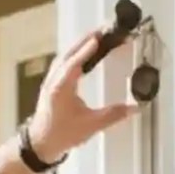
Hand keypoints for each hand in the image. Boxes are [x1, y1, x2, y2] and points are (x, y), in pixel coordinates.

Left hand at [25, 28, 139, 162]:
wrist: (39, 144)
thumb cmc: (61, 134)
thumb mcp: (90, 125)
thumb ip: (113, 115)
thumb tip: (135, 107)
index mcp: (60, 89)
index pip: (74, 64)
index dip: (87, 50)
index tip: (99, 38)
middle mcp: (53, 82)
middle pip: (68, 55)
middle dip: (85, 40)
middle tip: (104, 29)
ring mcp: (50, 82)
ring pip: (64, 57)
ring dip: (79, 45)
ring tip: (97, 36)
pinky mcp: (52, 85)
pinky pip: (62, 63)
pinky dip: (74, 54)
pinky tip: (84, 52)